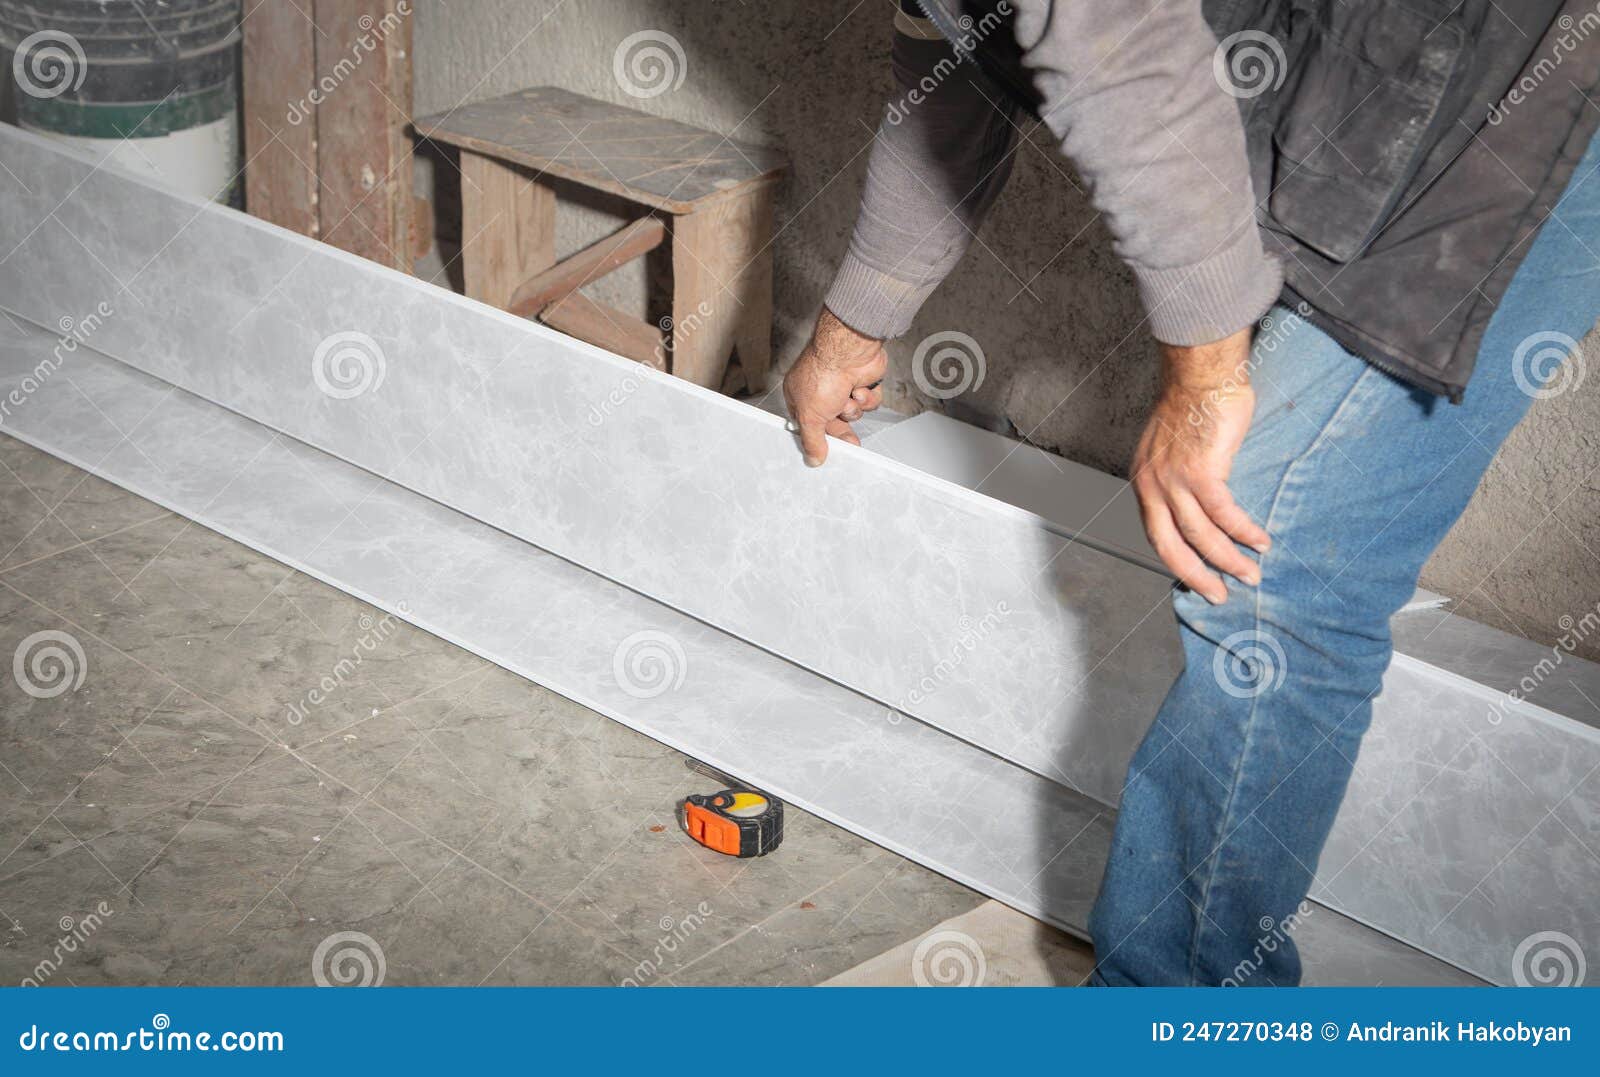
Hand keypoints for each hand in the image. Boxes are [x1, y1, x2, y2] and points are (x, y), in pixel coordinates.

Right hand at [782, 307, 887, 466]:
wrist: (850, 353)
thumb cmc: (824, 373)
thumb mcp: (811, 417)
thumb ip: (812, 440)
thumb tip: (813, 458)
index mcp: (800, 396)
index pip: (809, 425)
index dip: (820, 438)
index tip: (828, 450)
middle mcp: (820, 390)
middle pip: (834, 422)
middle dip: (843, 428)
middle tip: (850, 441)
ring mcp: (842, 385)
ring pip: (853, 412)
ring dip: (853, 409)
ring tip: (848, 398)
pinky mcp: (861, 381)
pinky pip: (868, 402)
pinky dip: (867, 398)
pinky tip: (860, 389)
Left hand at [1131, 327, 1269, 603]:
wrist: (1200, 373)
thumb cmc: (1193, 405)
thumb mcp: (1172, 448)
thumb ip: (1179, 477)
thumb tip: (1202, 502)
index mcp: (1143, 481)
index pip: (1156, 533)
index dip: (1178, 559)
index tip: (1197, 576)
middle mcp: (1150, 485)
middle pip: (1172, 546)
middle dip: (1197, 575)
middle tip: (1219, 596)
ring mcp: (1173, 480)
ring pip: (1202, 535)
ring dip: (1230, 559)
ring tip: (1252, 574)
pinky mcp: (1201, 472)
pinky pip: (1224, 514)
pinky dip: (1244, 532)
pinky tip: (1260, 542)